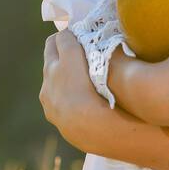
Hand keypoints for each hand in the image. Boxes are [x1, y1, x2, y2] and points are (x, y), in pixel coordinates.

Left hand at [39, 29, 106, 150]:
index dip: (74, 33)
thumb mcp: (120, 70)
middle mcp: (52, 71)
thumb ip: (114, 52)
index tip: (82, 34)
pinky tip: (76, 100)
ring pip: (49, 71)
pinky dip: (60, 91)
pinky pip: (51, 94)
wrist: (99, 137)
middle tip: (77, 47)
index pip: (65, 35)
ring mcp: (47, 93)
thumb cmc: (115, 100)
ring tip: (79, 77)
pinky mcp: (49, 111)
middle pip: (51, 47)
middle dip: (62, 44)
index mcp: (68, 58)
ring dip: (60, 69)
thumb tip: (113, 43)